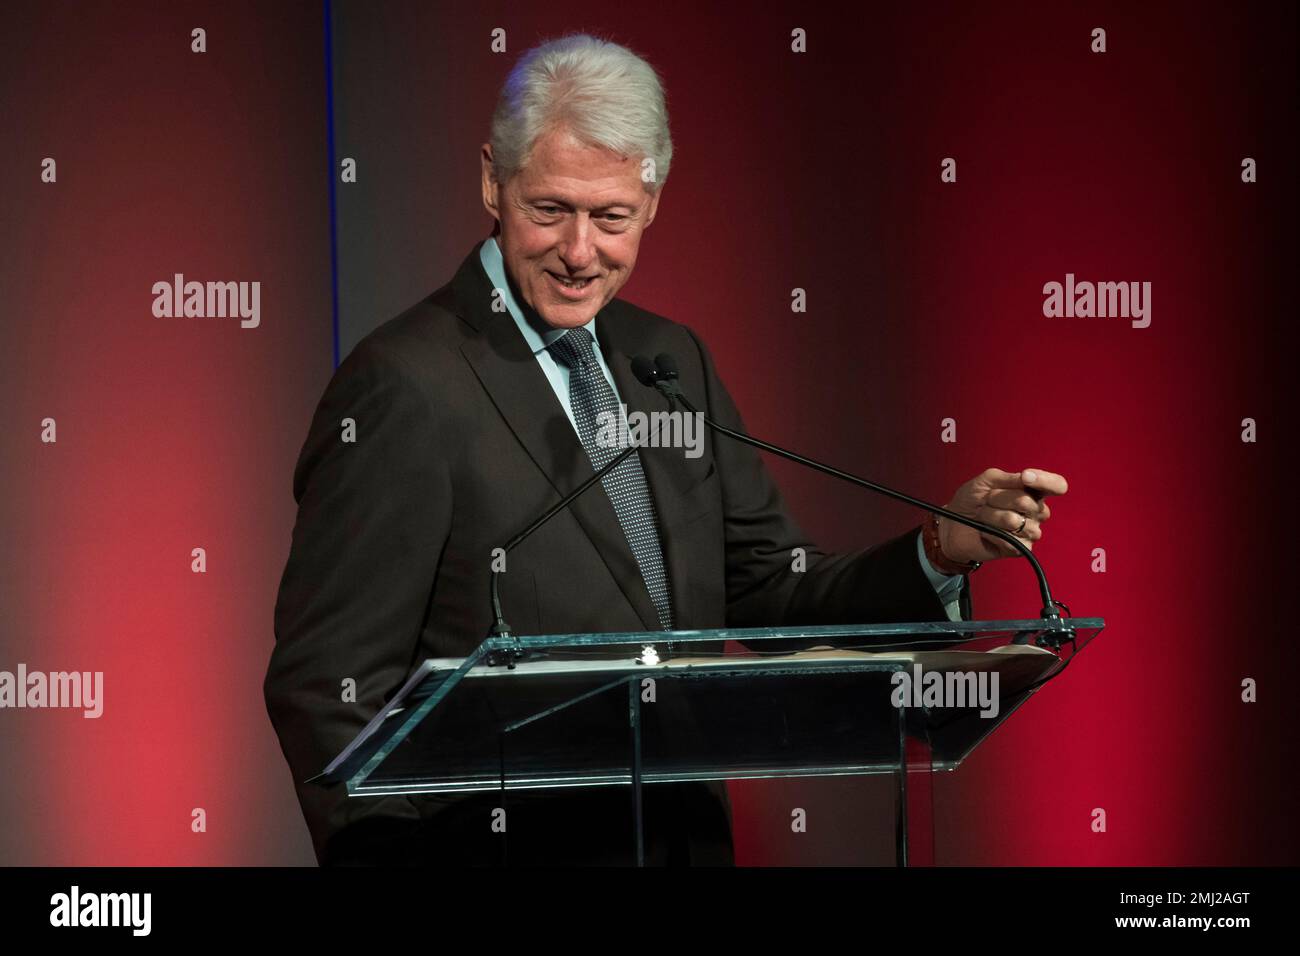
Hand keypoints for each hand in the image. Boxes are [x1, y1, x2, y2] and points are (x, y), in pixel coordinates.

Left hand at [937, 467, 1067, 563]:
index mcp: (1033, 491)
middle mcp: (1036, 511)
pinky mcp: (1021, 549)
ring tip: (984, 518)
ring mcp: (1031, 531)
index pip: (1057, 485)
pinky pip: (1011, 540)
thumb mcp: (985, 481)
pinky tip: (986, 532)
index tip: (1025, 477)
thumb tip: (1026, 478)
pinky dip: (991, 534)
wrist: (954, 525)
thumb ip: (1007, 477)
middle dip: (998, 499)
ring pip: (1015, 521)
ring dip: (991, 517)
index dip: (1045, 481)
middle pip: (1027, 502)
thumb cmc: (972, 500)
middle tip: (986, 501)